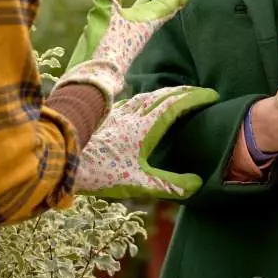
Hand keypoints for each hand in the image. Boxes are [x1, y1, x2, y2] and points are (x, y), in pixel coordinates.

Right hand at [57, 0, 191, 102]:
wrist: (91, 82)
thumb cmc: (104, 47)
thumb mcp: (104, 10)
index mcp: (146, 23)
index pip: (168, 5)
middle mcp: (139, 31)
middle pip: (158, 12)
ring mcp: (126, 40)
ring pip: (142, 20)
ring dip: (148, 7)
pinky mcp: (113, 46)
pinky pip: (126, 27)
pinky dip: (129, 17)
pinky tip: (123, 16)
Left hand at [72, 85, 217, 198]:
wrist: (64, 158)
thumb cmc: (101, 172)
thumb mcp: (139, 183)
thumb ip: (169, 184)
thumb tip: (197, 185)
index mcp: (145, 127)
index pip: (176, 105)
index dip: (196, 98)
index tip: (213, 95)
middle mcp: (133, 115)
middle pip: (163, 96)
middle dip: (184, 93)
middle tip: (200, 93)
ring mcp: (117, 114)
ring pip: (146, 97)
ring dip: (165, 94)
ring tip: (175, 96)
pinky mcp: (105, 118)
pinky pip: (131, 103)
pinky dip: (144, 100)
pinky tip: (139, 106)